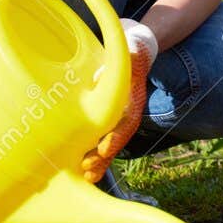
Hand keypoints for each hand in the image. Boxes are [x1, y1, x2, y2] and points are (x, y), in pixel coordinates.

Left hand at [80, 19, 159, 182]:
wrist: (137, 47)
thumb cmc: (131, 46)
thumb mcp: (131, 46)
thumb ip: (127, 55)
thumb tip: (113, 65)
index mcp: (134, 96)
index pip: (128, 119)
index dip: (116, 136)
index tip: (103, 149)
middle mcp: (129, 110)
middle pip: (118, 138)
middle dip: (103, 156)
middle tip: (87, 169)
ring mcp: (120, 115)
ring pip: (111, 142)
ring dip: (99, 161)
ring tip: (86, 176)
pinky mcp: (110, 116)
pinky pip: (104, 138)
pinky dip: (95, 154)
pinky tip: (85, 169)